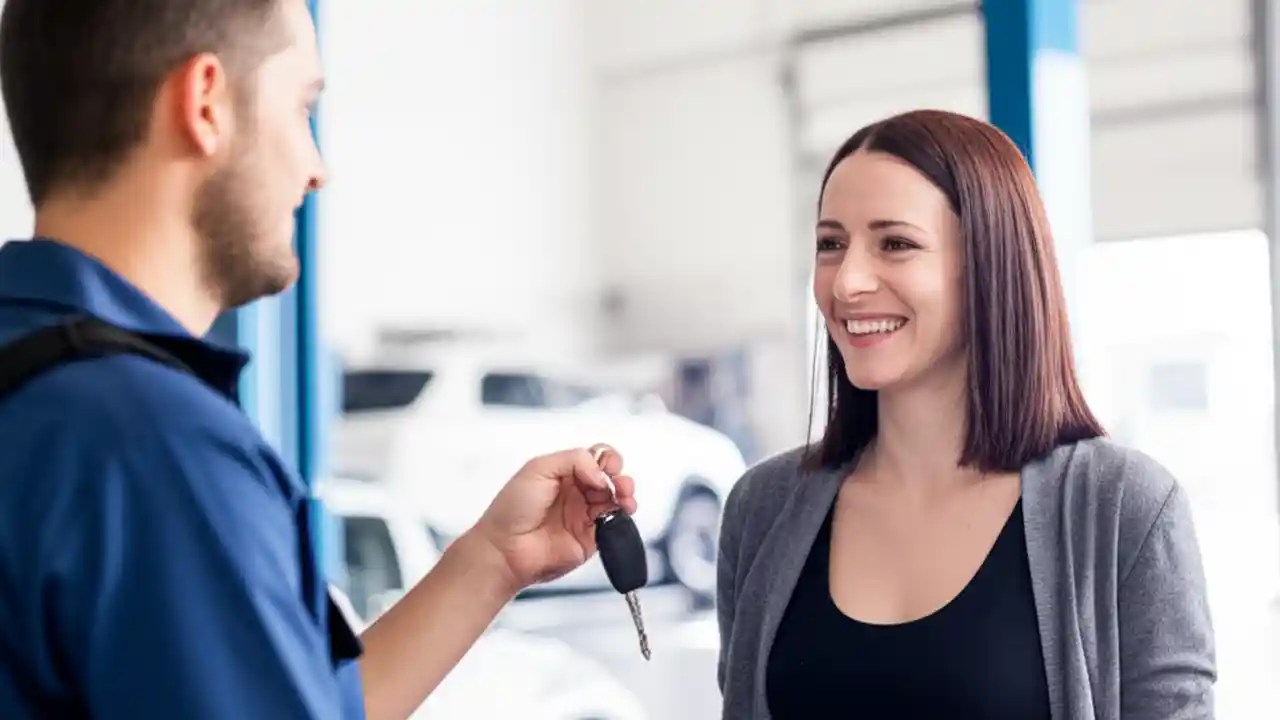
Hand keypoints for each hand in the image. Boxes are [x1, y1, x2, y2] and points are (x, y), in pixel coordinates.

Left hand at [467, 445, 637, 592]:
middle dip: (619, 476)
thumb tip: (601, 473)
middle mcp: (576, 492)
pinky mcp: (591, 538)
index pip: (595, 458)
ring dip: (626, 494)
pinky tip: (621, 511)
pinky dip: (623, 516)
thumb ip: (574, 460)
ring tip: (624, 496)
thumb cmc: (512, 509)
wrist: (505, 549)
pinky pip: (615, 524)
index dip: (605, 459)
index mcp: (563, 473)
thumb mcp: (538, 468)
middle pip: (610, 477)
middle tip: (615, 482)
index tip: (603, 467)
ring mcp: (584, 515)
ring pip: (617, 499)